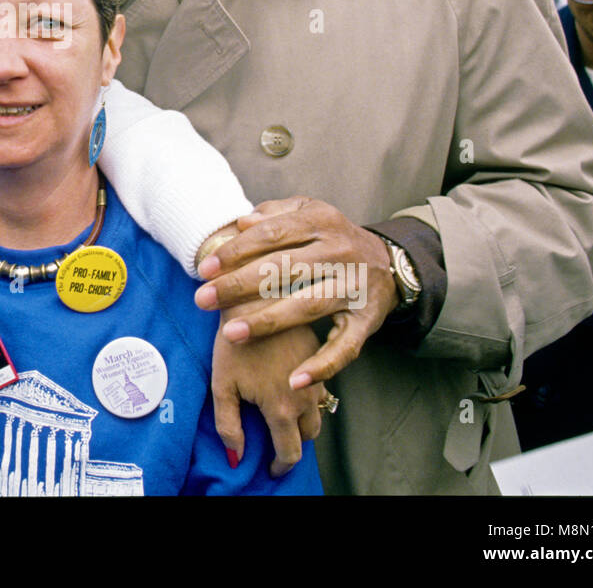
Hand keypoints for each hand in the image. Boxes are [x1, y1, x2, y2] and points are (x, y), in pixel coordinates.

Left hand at [195, 196, 397, 388]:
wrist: (389, 262)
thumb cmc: (331, 237)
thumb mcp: (308, 212)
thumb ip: (274, 214)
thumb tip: (242, 222)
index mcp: (321, 221)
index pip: (272, 235)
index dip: (236, 251)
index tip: (204, 269)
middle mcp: (340, 252)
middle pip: (283, 269)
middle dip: (239, 285)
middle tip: (203, 299)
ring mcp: (355, 287)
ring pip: (307, 305)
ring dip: (268, 321)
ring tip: (231, 333)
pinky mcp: (367, 321)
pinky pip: (344, 347)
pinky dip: (322, 365)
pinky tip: (294, 380)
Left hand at [212, 308, 325, 475]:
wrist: (256, 298)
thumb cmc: (233, 343)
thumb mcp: (222, 385)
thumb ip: (229, 425)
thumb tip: (237, 456)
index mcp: (282, 409)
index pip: (290, 453)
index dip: (280, 466)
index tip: (271, 468)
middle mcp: (307, 397)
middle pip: (309, 434)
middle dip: (294, 442)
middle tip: (275, 440)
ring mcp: (318, 376)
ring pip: (319, 411)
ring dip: (304, 418)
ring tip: (281, 412)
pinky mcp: (321, 356)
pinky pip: (320, 386)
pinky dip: (308, 393)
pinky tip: (288, 383)